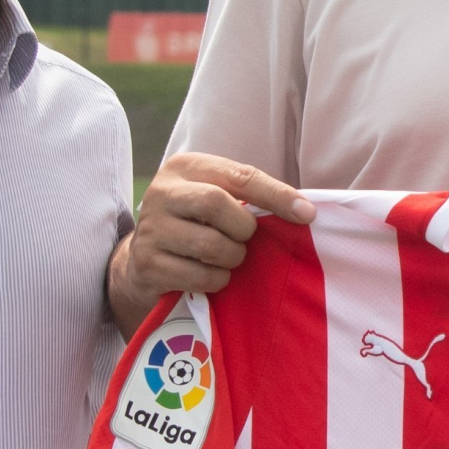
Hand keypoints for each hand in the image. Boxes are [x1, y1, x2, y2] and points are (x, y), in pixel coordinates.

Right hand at [107, 152, 314, 331]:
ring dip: (232, 258)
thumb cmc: (194, 224)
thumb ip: (249, 197)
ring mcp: (150, 229)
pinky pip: (200, 275)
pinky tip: (210, 275)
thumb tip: (304, 212)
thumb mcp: (214, 198)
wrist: (141, 260)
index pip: (239, 175)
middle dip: (243, 228)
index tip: (307, 214)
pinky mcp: (148, 264)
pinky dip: (217, 280)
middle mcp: (162, 193)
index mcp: (184, 167)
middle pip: (216, 203)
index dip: (276, 195)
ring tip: (226, 257)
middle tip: (243, 239)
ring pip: (210, 245)